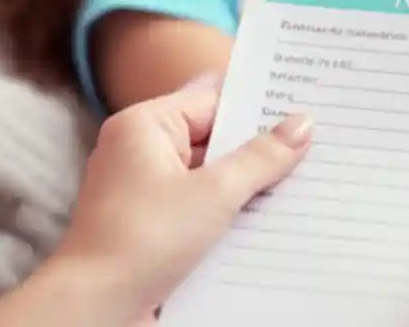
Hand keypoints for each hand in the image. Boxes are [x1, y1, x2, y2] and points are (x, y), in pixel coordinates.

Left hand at [0, 75, 312, 325]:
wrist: (96, 309)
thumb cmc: (142, 241)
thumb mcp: (216, 193)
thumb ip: (262, 156)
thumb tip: (301, 124)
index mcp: (145, 126)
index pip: (213, 102)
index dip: (258, 107)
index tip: (303, 107)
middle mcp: (140, 152)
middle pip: (215, 139)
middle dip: (258, 150)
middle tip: (312, 148)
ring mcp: (145, 191)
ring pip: (211, 176)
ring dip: (247, 186)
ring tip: (298, 185)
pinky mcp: (153, 226)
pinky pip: (200, 206)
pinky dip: (229, 213)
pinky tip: (266, 221)